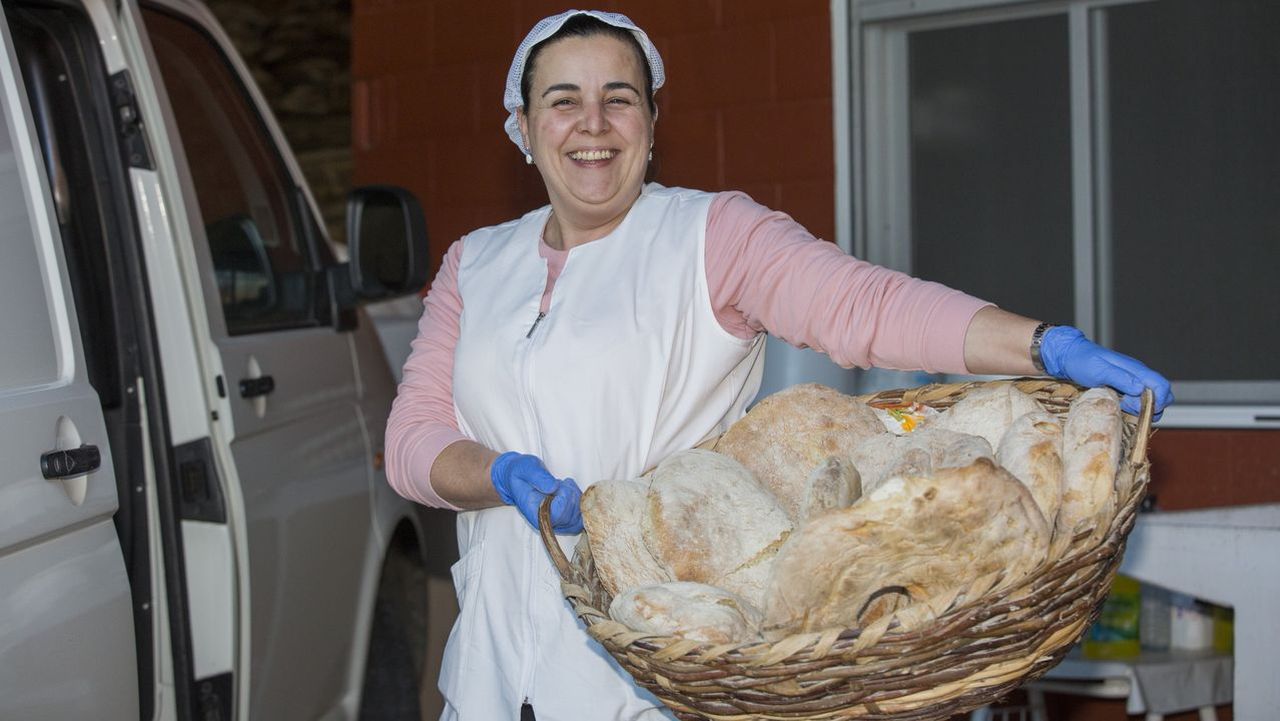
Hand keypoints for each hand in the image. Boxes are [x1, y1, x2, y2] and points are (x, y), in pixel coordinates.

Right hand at [490, 452, 582, 533]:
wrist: (520, 478)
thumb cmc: (522, 473)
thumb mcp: (527, 468)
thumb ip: (539, 477)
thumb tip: (553, 487)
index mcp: (534, 513)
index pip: (557, 516)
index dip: (563, 500)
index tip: (558, 484)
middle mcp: (545, 522)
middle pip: (570, 518)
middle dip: (570, 496)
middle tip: (559, 483)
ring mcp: (556, 522)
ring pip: (578, 519)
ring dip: (576, 497)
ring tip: (564, 485)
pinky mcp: (565, 519)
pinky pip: (581, 516)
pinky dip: (580, 501)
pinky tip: (570, 489)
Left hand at [1040, 326, 1173, 417]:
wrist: (1069, 356)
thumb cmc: (1082, 361)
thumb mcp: (1099, 370)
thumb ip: (1120, 378)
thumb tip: (1141, 389)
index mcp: (1135, 369)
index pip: (1161, 385)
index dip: (1160, 401)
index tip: (1145, 411)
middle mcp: (1137, 375)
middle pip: (1159, 395)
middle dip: (1150, 407)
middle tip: (1129, 408)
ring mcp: (1131, 381)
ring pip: (1147, 399)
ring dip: (1138, 407)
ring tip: (1120, 404)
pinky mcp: (1123, 386)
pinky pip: (1135, 399)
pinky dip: (1130, 406)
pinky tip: (1117, 403)